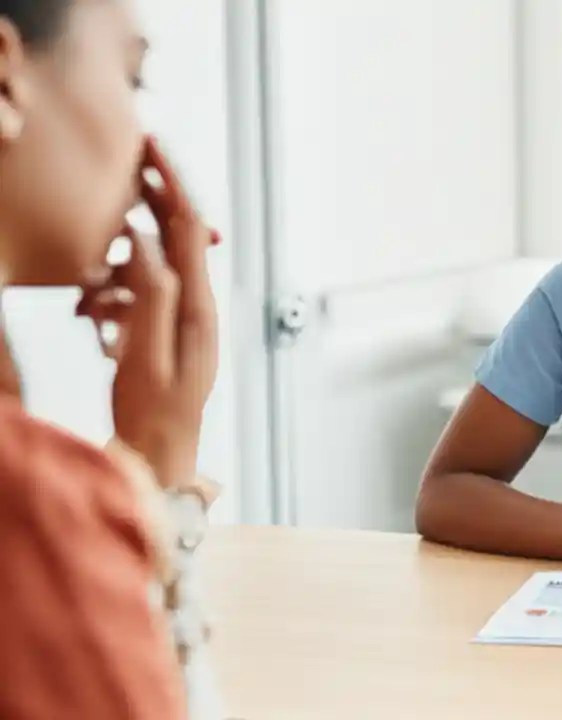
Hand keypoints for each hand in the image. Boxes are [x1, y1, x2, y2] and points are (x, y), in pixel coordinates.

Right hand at [77, 137, 218, 487]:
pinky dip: (113, 294)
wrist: (162, 461)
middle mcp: (198, 306)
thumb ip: (148, 297)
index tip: (153, 145)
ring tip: (92, 294)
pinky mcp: (165, 332)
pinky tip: (90, 317)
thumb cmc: (154, 417)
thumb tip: (145, 241)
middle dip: (152, 198)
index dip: (172, 182)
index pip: (189, 229)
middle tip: (127, 163)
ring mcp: (184, 319)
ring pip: (152, 264)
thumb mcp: (146, 356)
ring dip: (119, 262)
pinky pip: (139, 295)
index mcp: (197, 307)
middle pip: (178, 236)